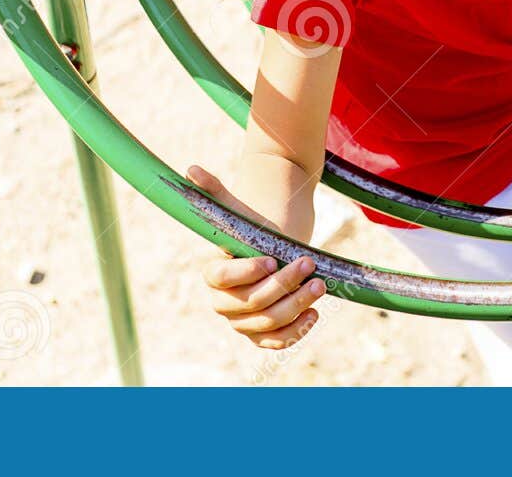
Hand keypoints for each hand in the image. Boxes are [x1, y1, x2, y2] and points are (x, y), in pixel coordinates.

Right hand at [188, 164, 325, 349]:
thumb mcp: (238, 210)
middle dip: (283, 284)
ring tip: (319, 284)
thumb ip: (215, 191)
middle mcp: (223, 303)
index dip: (246, 272)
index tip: (272, 258)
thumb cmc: (254, 230)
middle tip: (308, 264)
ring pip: (268, 322)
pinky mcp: (262, 334)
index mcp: (212, 274)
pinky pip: (277, 341)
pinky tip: (315, 313)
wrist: (274, 250)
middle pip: (251, 303)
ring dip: (296, 305)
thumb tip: (191, 170)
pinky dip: (296, 331)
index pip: (222, 279)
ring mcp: (243, 322)